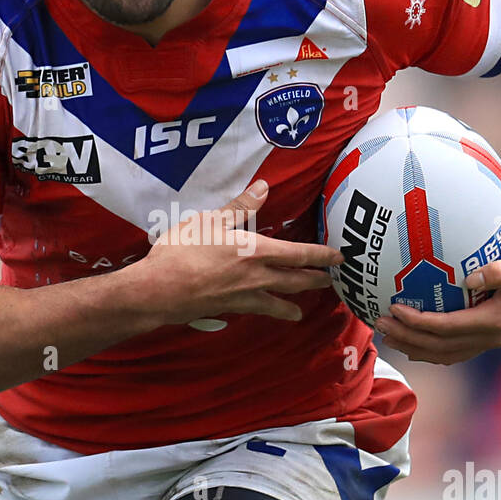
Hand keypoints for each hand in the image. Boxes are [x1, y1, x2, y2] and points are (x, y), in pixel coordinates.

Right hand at [142, 179, 342, 323]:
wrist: (161, 290)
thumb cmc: (184, 251)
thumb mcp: (211, 220)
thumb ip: (240, 207)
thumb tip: (264, 187)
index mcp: (257, 251)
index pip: (299, 254)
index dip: (322, 255)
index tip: (339, 257)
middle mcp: (258, 277)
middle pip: (295, 280)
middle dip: (315, 280)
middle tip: (331, 282)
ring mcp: (244, 296)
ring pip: (279, 300)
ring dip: (293, 303)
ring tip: (301, 310)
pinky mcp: (229, 308)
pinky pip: (257, 309)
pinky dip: (268, 312)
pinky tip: (265, 312)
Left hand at [373, 238, 500, 364]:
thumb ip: (500, 270)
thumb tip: (472, 277)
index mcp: (497, 321)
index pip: (448, 328)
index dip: (419, 323)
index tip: (394, 309)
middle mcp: (492, 336)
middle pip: (440, 347)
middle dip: (407, 338)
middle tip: (379, 324)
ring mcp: (490, 339)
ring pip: (445, 353)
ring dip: (414, 346)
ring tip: (387, 335)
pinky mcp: (488, 335)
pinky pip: (453, 348)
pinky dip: (429, 346)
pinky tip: (411, 336)